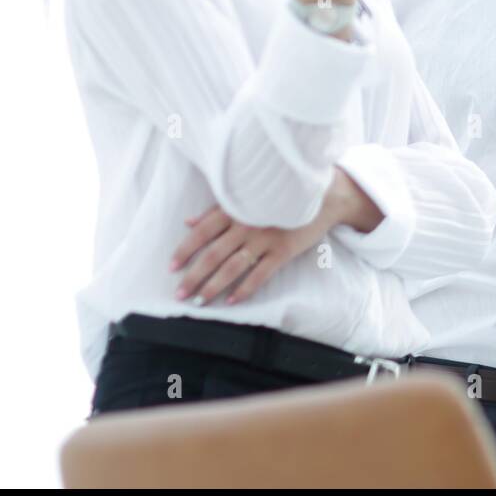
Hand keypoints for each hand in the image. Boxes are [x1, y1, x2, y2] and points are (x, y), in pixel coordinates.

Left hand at [169, 168, 383, 305]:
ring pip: (233, 267)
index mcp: (237, 207)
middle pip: (214, 254)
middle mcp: (248, 224)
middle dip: (194, 276)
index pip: (202, 232)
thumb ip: (218, 209)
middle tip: (179, 294)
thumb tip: (188, 222)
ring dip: (213, 286)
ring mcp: (266, 238)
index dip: (185, 250)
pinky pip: (260, 274)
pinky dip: (245, 289)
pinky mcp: (284, 251)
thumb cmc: (280, 195)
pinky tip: (232, 301)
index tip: (171, 267)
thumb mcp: (248, 195)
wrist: (323, 196)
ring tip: (199, 301)